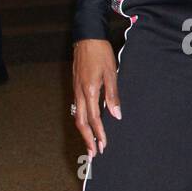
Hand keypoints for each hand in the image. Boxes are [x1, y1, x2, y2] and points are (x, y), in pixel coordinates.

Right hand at [72, 38, 120, 157]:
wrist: (87, 37)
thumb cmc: (100, 53)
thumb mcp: (111, 73)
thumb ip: (113, 95)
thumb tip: (116, 115)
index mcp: (89, 91)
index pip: (94, 118)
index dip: (99, 134)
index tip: (103, 146)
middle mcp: (80, 93)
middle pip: (81, 122)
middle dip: (87, 139)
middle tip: (93, 153)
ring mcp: (76, 90)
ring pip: (77, 116)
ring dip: (83, 132)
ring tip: (90, 143)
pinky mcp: (76, 87)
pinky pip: (77, 108)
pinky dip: (82, 120)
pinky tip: (87, 125)